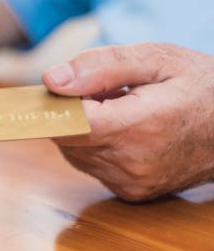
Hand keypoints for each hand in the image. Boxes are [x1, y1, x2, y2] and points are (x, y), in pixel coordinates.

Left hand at [42, 43, 213, 201]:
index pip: (66, 124)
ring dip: (82, 129)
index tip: (52, 88)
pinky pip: (90, 165)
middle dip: (70, 111)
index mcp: (140, 127)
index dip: (52, 103)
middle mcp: (133, 163)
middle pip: (65, 138)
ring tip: (118, 108)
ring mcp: (132, 182)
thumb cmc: (201, 86)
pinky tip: (122, 129)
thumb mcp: (156, 59)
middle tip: (101, 90)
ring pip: (74, 152)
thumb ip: (100, 66)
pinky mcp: (132, 192)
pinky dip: (94, 145)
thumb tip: (52, 80)